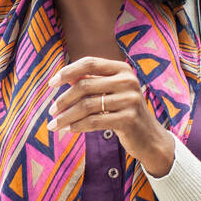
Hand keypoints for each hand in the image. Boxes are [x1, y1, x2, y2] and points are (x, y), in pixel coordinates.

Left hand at [45, 56, 176, 175]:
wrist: (149, 137)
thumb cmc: (124, 111)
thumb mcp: (110, 92)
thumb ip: (91, 83)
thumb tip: (64, 78)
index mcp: (122, 69)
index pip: (89, 63)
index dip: (68, 71)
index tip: (51, 84)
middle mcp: (128, 81)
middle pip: (84, 86)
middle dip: (63, 100)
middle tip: (51, 111)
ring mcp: (130, 100)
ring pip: (87, 106)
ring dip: (66, 117)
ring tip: (54, 125)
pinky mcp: (129, 119)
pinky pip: (95, 121)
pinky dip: (78, 126)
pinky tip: (69, 130)